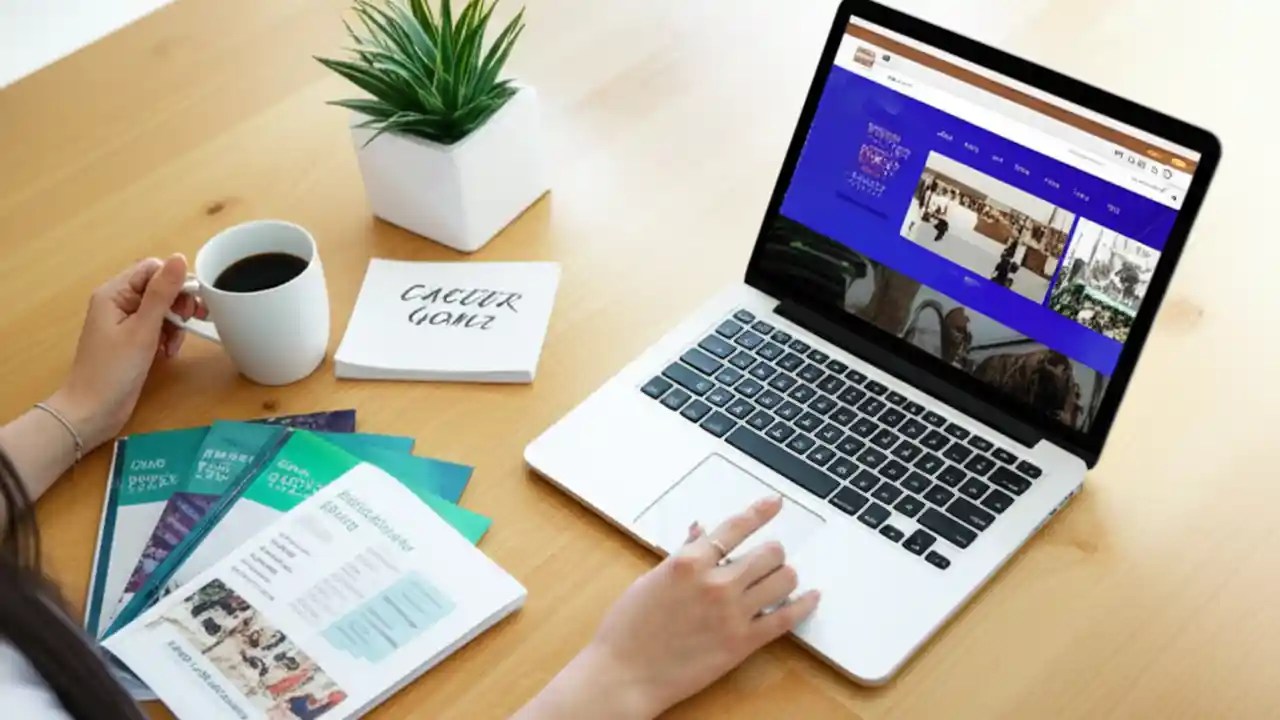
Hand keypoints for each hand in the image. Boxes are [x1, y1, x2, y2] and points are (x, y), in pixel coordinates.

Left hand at [48, 255, 204, 448]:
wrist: (93, 411)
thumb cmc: (114, 370)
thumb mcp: (143, 329)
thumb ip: (162, 293)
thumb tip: (180, 258)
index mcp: (114, 293)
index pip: (152, 269)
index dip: (176, 281)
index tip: (192, 303)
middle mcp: (118, 303)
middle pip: (158, 288)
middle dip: (178, 304)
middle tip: (191, 322)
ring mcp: (124, 322)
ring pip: (161, 309)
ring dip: (175, 324)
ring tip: (172, 346)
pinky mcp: (131, 340)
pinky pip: (157, 327)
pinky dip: (167, 337)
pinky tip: (166, 353)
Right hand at [583, 496, 819, 717]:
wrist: (624, 674)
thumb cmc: (627, 629)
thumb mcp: (650, 580)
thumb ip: (681, 555)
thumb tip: (700, 533)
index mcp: (689, 562)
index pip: (736, 527)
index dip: (761, 511)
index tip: (775, 503)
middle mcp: (715, 582)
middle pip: (768, 552)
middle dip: (771, 551)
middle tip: (769, 556)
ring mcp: (732, 613)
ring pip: (784, 579)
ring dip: (785, 575)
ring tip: (780, 578)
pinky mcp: (742, 642)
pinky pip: (786, 618)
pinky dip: (804, 605)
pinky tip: (811, 597)